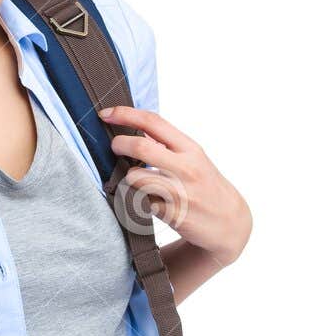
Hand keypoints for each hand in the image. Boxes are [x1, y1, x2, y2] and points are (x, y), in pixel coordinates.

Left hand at [100, 105, 252, 269]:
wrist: (229, 222)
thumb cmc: (206, 186)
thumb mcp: (194, 159)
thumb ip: (168, 144)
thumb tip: (139, 129)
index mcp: (190, 149)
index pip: (154, 122)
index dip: (126, 114)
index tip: (106, 113)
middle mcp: (186, 168)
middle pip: (141, 147)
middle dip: (119, 144)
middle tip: (114, 146)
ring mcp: (179, 192)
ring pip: (135, 177)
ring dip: (129, 178)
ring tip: (139, 182)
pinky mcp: (171, 214)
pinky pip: (140, 202)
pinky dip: (138, 201)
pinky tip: (150, 201)